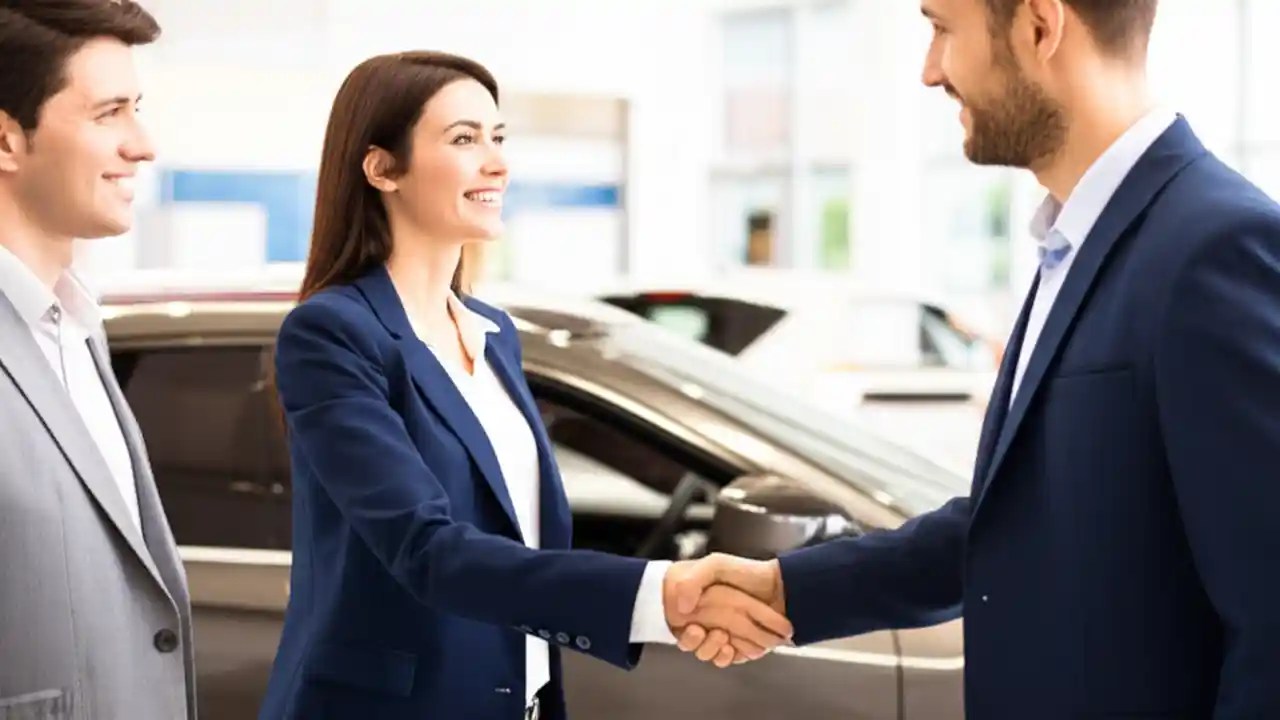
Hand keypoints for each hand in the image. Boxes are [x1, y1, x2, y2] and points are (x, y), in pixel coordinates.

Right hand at [663, 558, 791, 667]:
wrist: (781, 587)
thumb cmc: (748, 573)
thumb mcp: (715, 565)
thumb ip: (692, 581)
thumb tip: (681, 608)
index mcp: (700, 603)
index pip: (680, 626)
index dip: (684, 633)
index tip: (692, 628)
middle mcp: (709, 620)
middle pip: (693, 644)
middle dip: (700, 643)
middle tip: (710, 632)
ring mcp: (725, 635)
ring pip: (708, 654)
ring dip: (713, 650)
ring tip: (723, 638)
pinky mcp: (740, 648)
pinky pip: (727, 659)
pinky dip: (728, 656)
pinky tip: (733, 647)